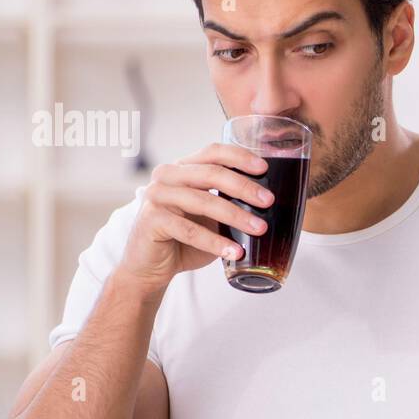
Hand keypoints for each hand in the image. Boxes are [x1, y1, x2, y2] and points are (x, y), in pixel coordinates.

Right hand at [117, 142, 274, 293]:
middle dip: (244, 187)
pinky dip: (215, 242)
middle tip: (268, 201)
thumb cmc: (184, 239)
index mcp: (183, 168)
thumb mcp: (211, 217)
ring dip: (235, 216)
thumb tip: (268, 203)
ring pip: (203, 201)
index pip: (213, 152)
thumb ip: (230, 204)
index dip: (239, 157)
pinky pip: (189, 230)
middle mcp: (167, 176)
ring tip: (259, 229)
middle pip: (211, 173)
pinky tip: (234, 251)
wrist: (150, 267)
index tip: (264, 168)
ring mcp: (157, 196)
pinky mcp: (151, 220)